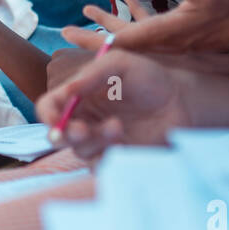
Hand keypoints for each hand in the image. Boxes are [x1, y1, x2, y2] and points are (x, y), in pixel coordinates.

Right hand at [35, 47, 191, 158]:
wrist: (181, 101)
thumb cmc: (149, 77)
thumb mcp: (120, 64)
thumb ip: (92, 74)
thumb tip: (67, 92)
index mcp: (78, 96)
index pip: (49, 107)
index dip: (47, 114)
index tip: (55, 117)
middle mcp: (84, 119)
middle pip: (57, 134)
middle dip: (65, 134)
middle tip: (83, 129)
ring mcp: (99, 141)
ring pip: (79, 151)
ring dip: (95, 140)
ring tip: (118, 126)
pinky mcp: (116, 157)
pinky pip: (100, 165)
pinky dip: (108, 156)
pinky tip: (125, 143)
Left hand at [77, 0, 228, 54]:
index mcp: (160, 34)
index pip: (117, 41)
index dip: (92, 40)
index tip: (68, 38)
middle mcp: (159, 41)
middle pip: (117, 41)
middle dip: (90, 36)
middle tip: (64, 32)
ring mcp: (167, 38)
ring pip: (130, 33)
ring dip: (108, 23)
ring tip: (88, 12)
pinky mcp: (176, 31)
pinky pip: (147, 25)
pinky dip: (133, 13)